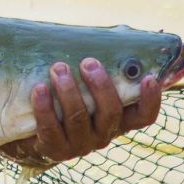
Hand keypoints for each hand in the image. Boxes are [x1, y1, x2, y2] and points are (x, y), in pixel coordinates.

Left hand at [0, 57, 161, 166]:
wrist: (32, 130)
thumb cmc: (66, 97)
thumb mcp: (86, 86)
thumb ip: (101, 68)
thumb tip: (114, 35)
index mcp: (117, 119)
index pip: (144, 117)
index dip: (150, 100)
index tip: (148, 78)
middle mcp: (103, 134)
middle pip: (111, 113)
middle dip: (100, 86)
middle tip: (88, 62)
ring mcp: (79, 144)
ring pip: (79, 119)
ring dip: (69, 91)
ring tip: (58, 68)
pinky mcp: (54, 149)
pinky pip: (50, 128)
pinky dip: (45, 107)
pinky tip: (39, 89)